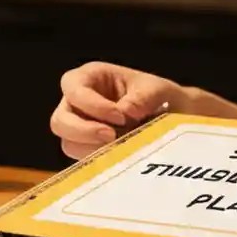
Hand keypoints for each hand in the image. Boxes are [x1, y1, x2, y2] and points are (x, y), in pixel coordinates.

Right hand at [51, 62, 188, 159]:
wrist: (175, 117)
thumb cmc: (160, 96)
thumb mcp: (158, 89)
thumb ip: (143, 97)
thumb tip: (124, 112)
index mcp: (91, 77)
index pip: (73, 88)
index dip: (91, 104)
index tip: (120, 117)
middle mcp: (79, 102)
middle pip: (60, 120)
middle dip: (84, 130)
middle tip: (112, 136)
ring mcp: (81, 127)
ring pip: (68, 143)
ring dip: (92, 148)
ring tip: (121, 146)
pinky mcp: (89, 149)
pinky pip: (82, 160)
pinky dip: (100, 160)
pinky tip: (121, 156)